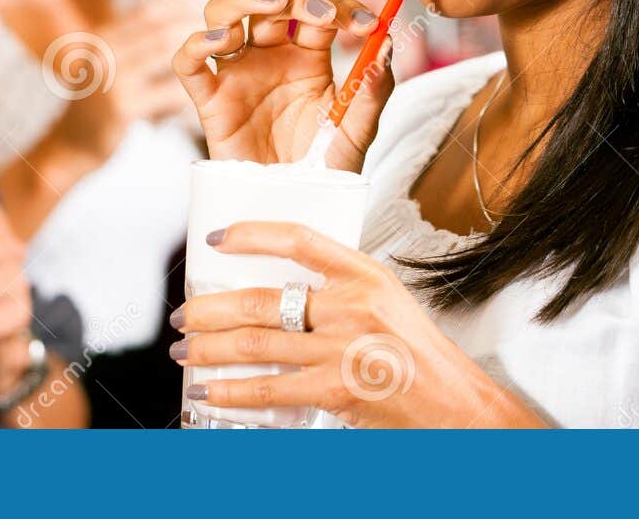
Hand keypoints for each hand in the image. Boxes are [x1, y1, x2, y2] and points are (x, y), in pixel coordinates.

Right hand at [45, 0, 199, 163]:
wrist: (73, 142)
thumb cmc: (99, 99)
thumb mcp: (106, 61)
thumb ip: (133, 40)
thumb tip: (177, 14)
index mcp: (103, 36)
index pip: (148, 11)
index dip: (180, 8)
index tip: (204, 12)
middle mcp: (104, 53)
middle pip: (161, 31)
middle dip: (194, 32)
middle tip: (220, 38)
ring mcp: (113, 80)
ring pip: (167, 57)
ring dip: (195, 58)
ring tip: (214, 63)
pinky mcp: (123, 108)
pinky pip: (169, 93)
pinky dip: (186, 93)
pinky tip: (194, 98)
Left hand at [171, 222, 541, 428]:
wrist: (455, 404)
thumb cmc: (417, 353)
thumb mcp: (385, 299)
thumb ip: (338, 288)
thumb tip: (276, 289)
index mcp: (365, 274)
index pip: (299, 240)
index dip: (252, 234)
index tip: (216, 237)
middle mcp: (352, 306)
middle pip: (261, 299)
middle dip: (210, 309)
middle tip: (183, 315)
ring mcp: (342, 349)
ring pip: (256, 343)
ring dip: (209, 348)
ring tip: (184, 351)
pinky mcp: (336, 390)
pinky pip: (269, 388)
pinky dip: (230, 390)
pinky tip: (208, 390)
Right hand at [172, 0, 391, 171]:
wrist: (295, 211)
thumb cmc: (325, 170)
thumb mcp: (358, 130)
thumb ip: (375, 88)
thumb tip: (388, 41)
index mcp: (307, 57)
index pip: (317, 12)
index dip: (340, 7)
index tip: (366, 24)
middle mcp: (269, 57)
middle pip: (270, 2)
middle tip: (322, 14)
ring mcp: (238, 75)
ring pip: (223, 14)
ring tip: (272, 4)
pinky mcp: (210, 100)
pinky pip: (189, 63)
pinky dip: (196, 43)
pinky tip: (220, 40)